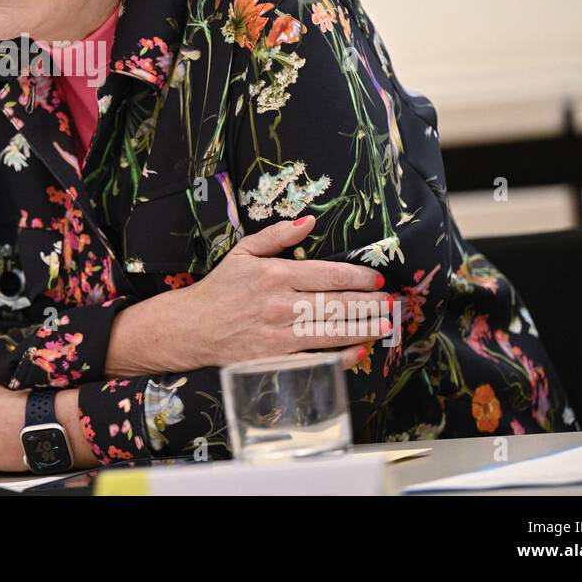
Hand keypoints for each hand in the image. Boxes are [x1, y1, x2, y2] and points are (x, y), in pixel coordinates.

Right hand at [163, 214, 388, 369]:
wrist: (191, 327)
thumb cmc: (220, 288)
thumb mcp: (243, 252)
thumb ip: (277, 236)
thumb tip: (309, 221)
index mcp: (276, 275)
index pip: (330, 275)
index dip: (359, 278)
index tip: (376, 279)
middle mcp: (281, 305)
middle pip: (337, 304)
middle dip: (369, 303)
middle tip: (390, 303)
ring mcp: (279, 335)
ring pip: (332, 331)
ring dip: (364, 328)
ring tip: (385, 324)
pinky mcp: (275, 360)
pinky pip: (315, 359)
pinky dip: (340, 357)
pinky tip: (359, 351)